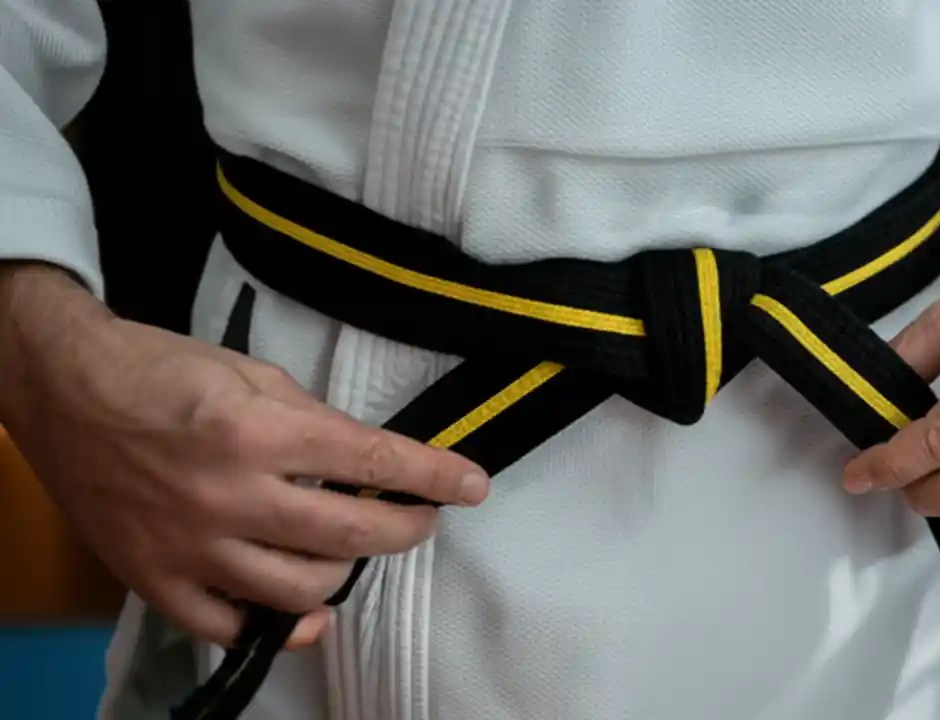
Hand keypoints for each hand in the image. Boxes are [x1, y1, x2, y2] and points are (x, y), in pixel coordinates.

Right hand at [0, 264, 488, 648]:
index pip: (372, 459)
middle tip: (422, 519)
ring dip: (348, 573)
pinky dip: (278, 626)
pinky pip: (230, 628)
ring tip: (355, 550)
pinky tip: (304, 612)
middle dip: (408, 527)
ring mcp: (191, 545)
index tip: (473, 485)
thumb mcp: (250, 372)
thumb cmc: (158, 368)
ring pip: (302, 591)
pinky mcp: (155, 579)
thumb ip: (312, 419)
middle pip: (351, 534)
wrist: (61, 389)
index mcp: (258, 430)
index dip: (434, 475)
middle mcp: (231, 494)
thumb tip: (364, 459)